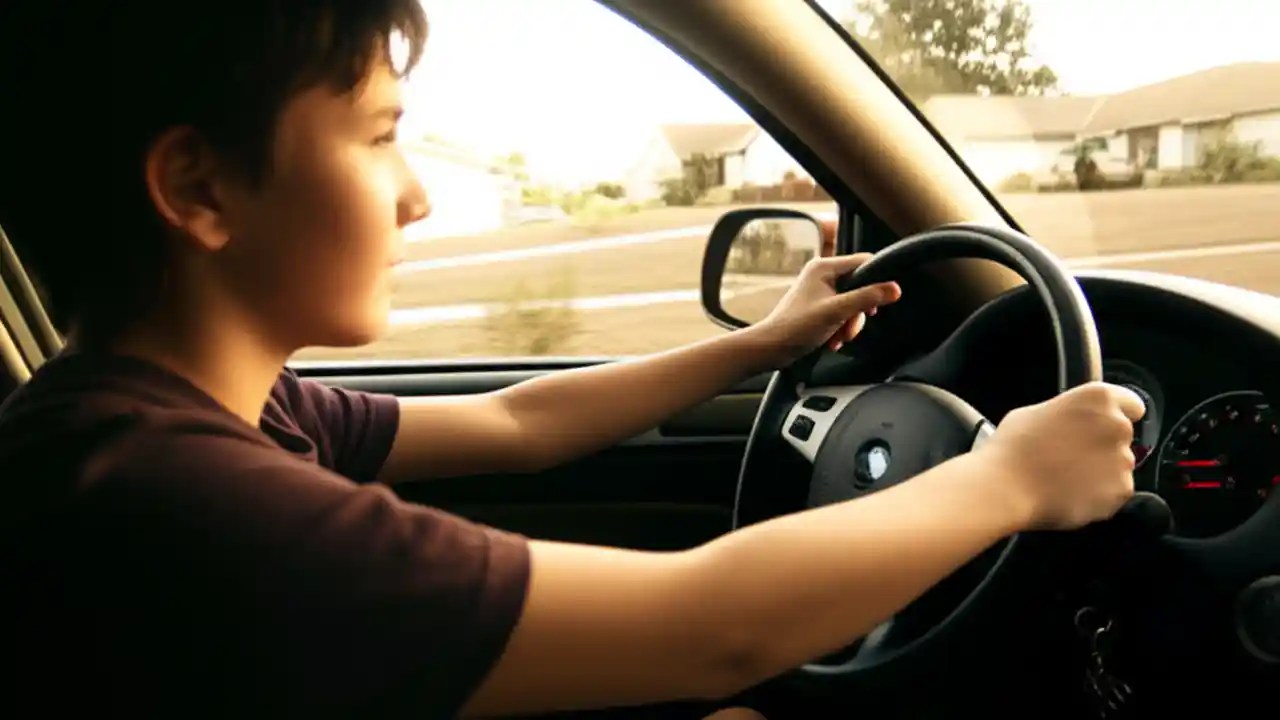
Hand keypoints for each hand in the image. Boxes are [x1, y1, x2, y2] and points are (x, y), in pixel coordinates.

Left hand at [751, 253, 901, 366]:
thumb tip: (895, 288)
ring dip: (849, 324)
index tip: (881, 301)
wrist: (771, 349)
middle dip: (859, 312)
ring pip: (852, 303)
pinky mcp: (818, 307)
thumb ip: (866, 298)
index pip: (863, 262)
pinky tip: (832, 341)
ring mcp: (819, 291)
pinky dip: (840, 328)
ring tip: (839, 338)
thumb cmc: (796, 327)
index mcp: (824, 267)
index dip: (876, 280)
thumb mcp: (837, 311)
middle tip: (850, 328)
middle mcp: (822, 275)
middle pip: (859, 286)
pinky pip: (841, 313)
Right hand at [976, 382, 1146, 530]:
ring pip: (1119, 465)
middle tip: (1072, 454)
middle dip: (1103, 444)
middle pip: (1122, 436)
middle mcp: (1117, 426)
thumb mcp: (1036, 412)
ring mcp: (1123, 461)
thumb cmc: (1013, 447)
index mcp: (1098, 398)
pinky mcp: (1120, 492)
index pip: (1132, 404)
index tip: (1101, 425)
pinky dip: (1099, 495)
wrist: (1006, 487)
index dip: (1116, 415)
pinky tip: (1071, 493)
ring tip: (1066, 478)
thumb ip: (1067, 413)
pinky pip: (1115, 492)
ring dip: (1101, 470)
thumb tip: (1072, 422)